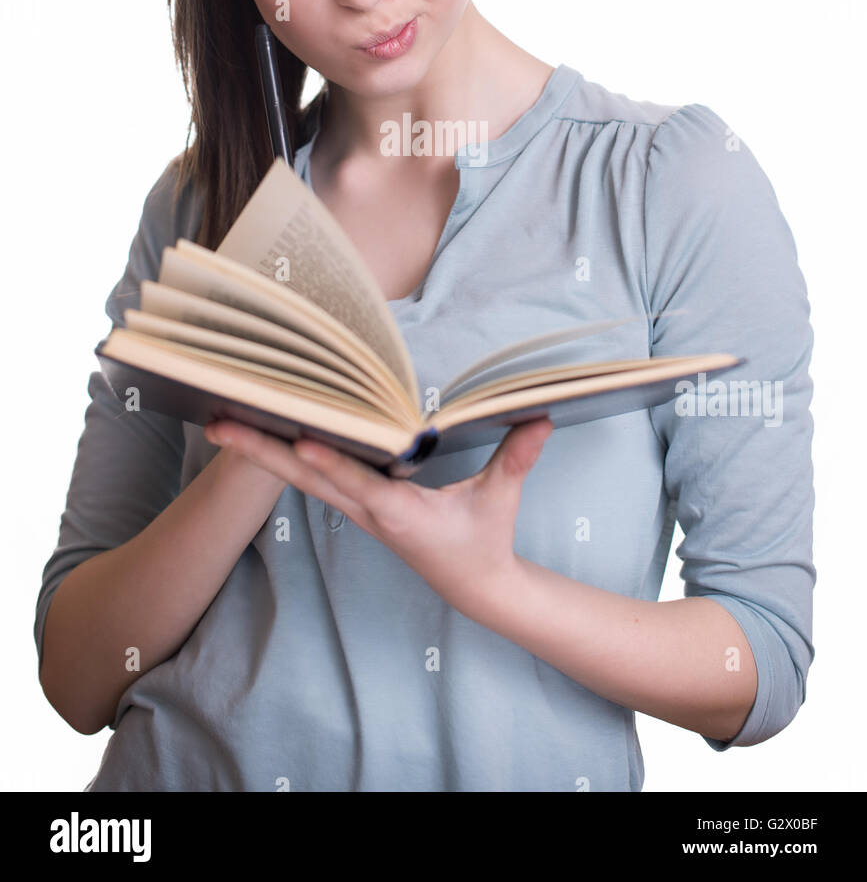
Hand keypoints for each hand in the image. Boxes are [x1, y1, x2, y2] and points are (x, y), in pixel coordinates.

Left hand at [202, 415, 553, 622]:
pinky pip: (315, 478)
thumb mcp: (501, 500)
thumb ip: (516, 458)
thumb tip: (541, 416)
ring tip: (222, 423)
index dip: (332, 465)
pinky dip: (286, 457)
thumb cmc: (484, 540)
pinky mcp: (360, 506)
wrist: (475, 586)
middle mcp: (369, 511)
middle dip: (262, 451)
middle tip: (217, 423)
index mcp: (400, 513)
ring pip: (301, 478)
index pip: (360, 485)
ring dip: (262, 452)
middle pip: (307, 477)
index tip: (299, 441)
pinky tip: (264, 436)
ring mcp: (359, 510)